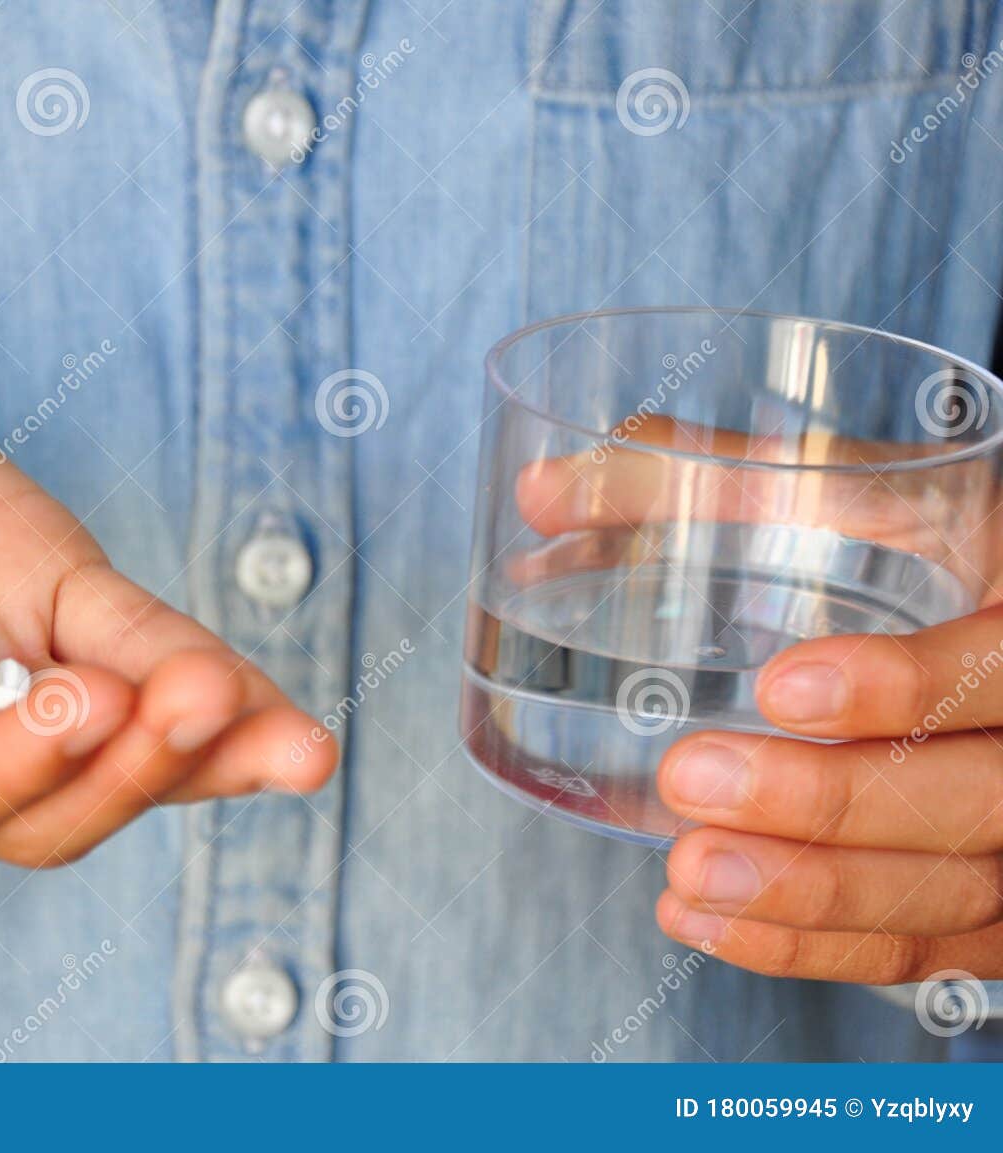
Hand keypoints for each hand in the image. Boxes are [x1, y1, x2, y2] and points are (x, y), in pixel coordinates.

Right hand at [0, 304, 335, 864]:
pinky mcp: (30, 591)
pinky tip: (275, 716)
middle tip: (188, 703)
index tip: (79, 704)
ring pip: (103, 752)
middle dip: (119, 770)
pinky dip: (195, 676)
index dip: (0, 770)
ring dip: (195, 753)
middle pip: (33, 808)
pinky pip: (126, 646)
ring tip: (287, 743)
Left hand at [514, 415, 1002, 982]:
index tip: (781, 686)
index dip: (909, 685)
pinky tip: (705, 922)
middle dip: (831, 803)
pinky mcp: (983, 905)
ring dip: (812, 897)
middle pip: (977, 800)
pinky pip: (917, 953)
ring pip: (948, 894)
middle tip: (690, 779)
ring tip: (688, 871)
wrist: (982, 625)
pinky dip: (809, 947)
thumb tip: (540, 489)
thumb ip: (712, 480)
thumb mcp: (854, 498)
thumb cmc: (915, 552)